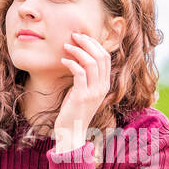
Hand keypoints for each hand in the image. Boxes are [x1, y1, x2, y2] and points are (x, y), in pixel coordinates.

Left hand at [54, 31, 111, 149]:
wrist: (71, 132)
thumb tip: (78, 58)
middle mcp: (102, 87)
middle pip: (100, 56)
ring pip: (91, 62)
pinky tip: (63, 61)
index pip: (106, 57)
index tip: (81, 37)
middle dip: (87, 42)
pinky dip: (71, 63)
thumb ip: (85, 77)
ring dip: (77, 50)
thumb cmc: (74, 110)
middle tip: (74, 36)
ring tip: (66, 46)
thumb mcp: (83, 91)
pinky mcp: (81, 96)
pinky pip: (79, 73)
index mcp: (105, 84)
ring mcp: (93, 92)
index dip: (94, 43)